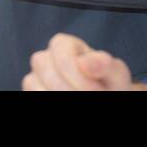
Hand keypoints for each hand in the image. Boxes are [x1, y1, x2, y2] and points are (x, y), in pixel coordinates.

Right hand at [23, 34, 146, 90]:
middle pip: (45, 69)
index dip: (78, 75)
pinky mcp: (33, 90)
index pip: (61, 53)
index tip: (98, 90)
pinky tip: (65, 101)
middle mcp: (45, 58)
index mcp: (64, 45)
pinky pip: (32, 93)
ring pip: (33, 83)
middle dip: (69, 88)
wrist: (105, 94)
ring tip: (80, 101)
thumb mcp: (114, 73)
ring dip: (57, 94)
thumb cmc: (109, 84)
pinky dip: (47, 97)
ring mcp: (36, 77)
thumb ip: (104, 64)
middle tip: (90, 97)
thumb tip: (84, 62)